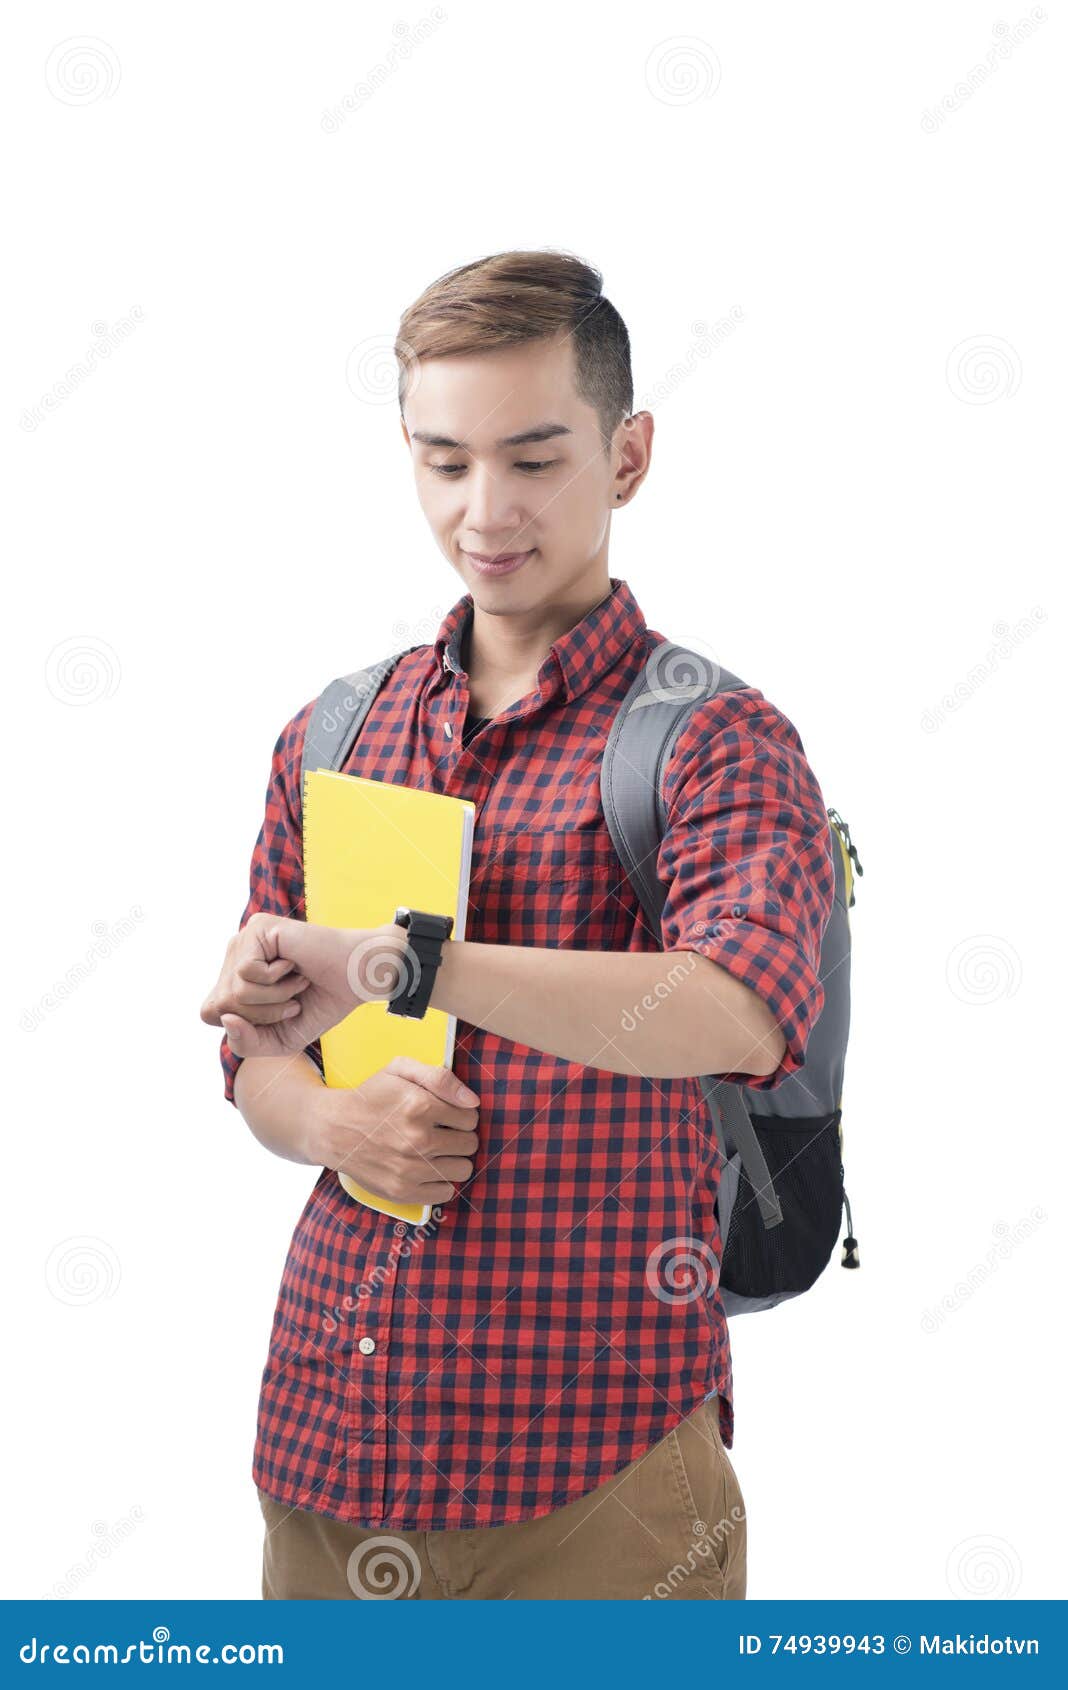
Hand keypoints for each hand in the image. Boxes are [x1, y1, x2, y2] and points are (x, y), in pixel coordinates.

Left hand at [201, 914, 402, 1058]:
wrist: (356, 979)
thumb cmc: (321, 1004)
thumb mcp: (278, 1040)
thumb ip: (245, 1043)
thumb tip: (225, 1019)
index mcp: (235, 979)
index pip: (210, 1012)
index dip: (244, 1025)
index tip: (279, 1013)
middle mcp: (235, 956)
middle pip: (218, 1006)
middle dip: (260, 1015)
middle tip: (291, 1000)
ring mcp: (245, 940)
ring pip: (232, 991)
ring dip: (273, 999)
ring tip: (296, 982)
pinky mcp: (258, 928)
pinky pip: (246, 973)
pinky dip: (276, 981)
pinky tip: (294, 966)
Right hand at [305, 1055, 480, 1205]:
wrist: (332, 1129)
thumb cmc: (370, 1096)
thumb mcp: (399, 1070)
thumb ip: (440, 1077)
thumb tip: (473, 1102)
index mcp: (419, 1106)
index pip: (470, 1118)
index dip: (461, 1114)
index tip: (448, 1115)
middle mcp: (417, 1139)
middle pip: (470, 1144)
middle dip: (460, 1136)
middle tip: (441, 1133)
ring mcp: (410, 1168)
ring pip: (462, 1169)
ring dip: (453, 1159)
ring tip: (435, 1151)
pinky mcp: (402, 1191)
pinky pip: (445, 1192)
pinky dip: (439, 1181)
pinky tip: (426, 1168)